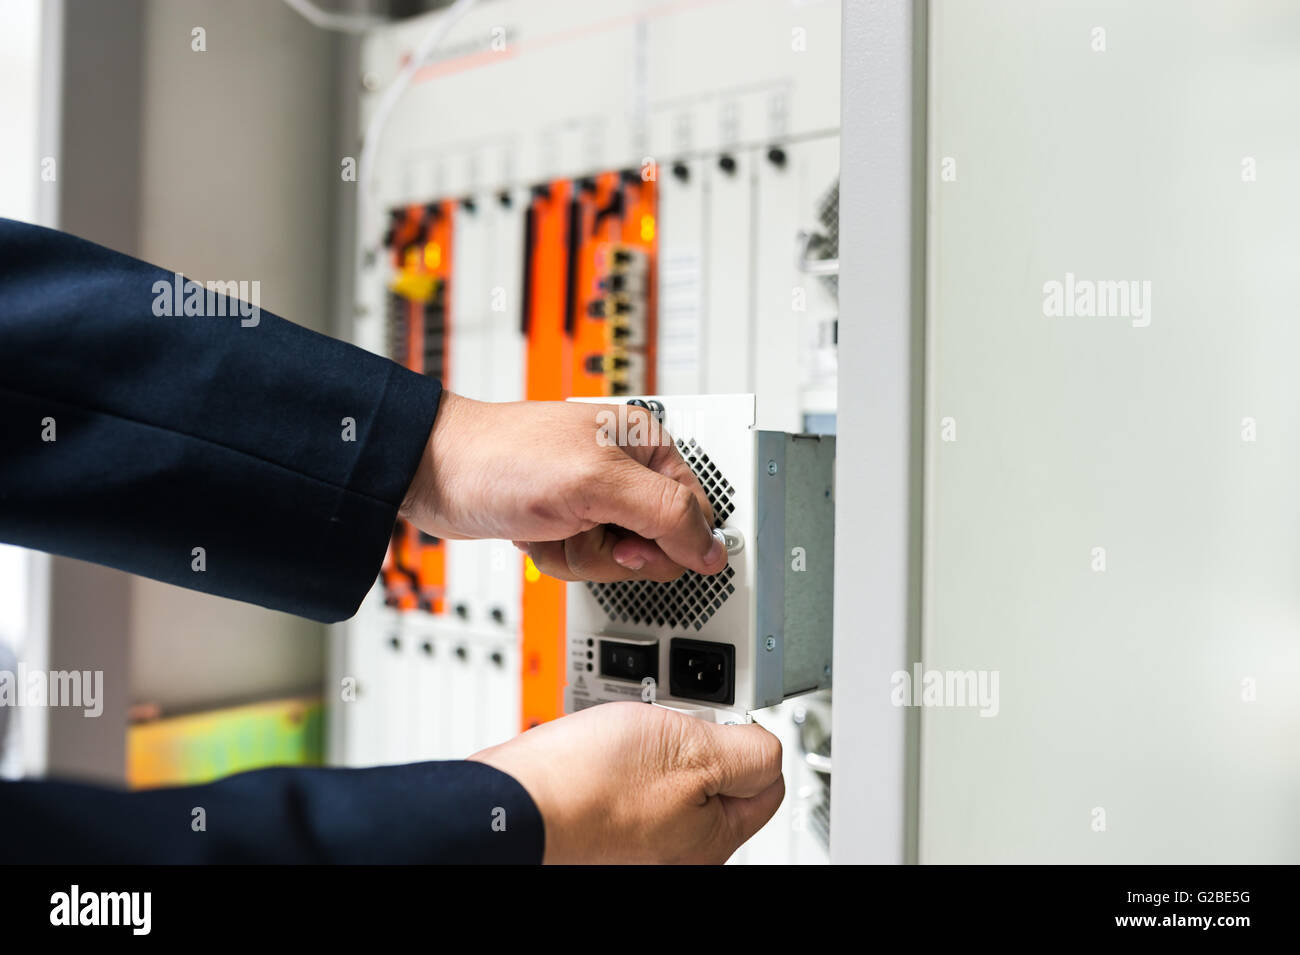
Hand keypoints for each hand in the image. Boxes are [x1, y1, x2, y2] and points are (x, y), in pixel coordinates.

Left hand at [401, 392, 728, 581]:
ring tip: (554, 526)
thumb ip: (665, 513)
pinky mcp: (568, 520)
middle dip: (616, 551)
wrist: (433, 473)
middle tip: (587, 528)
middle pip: (659, 544)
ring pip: (620, 559)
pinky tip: (537, 534)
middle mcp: (627, 471)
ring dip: (580, 556)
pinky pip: (586, 562)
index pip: (696, 513)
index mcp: (648, 445)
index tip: (631, 541)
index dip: (668, 541)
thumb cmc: (502, 458)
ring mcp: (595, 499)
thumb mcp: (597, 483)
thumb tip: (712, 549)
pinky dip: (558, 558)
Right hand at [469, 701, 783, 862]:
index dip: (749, 735)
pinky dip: (616, 755)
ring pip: (665, 774)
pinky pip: (625, 780)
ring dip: (651, 741)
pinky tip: (599, 742)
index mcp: (713, 839)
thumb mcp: (693, 747)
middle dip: (695, 737)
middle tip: (667, 719)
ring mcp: (635, 840)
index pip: (767, 783)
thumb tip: (770, 747)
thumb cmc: (588, 783)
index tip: (727, 714)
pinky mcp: (599, 824)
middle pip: (713, 778)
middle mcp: (677, 851)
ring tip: (626, 727)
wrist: (509, 801)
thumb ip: (748, 750)